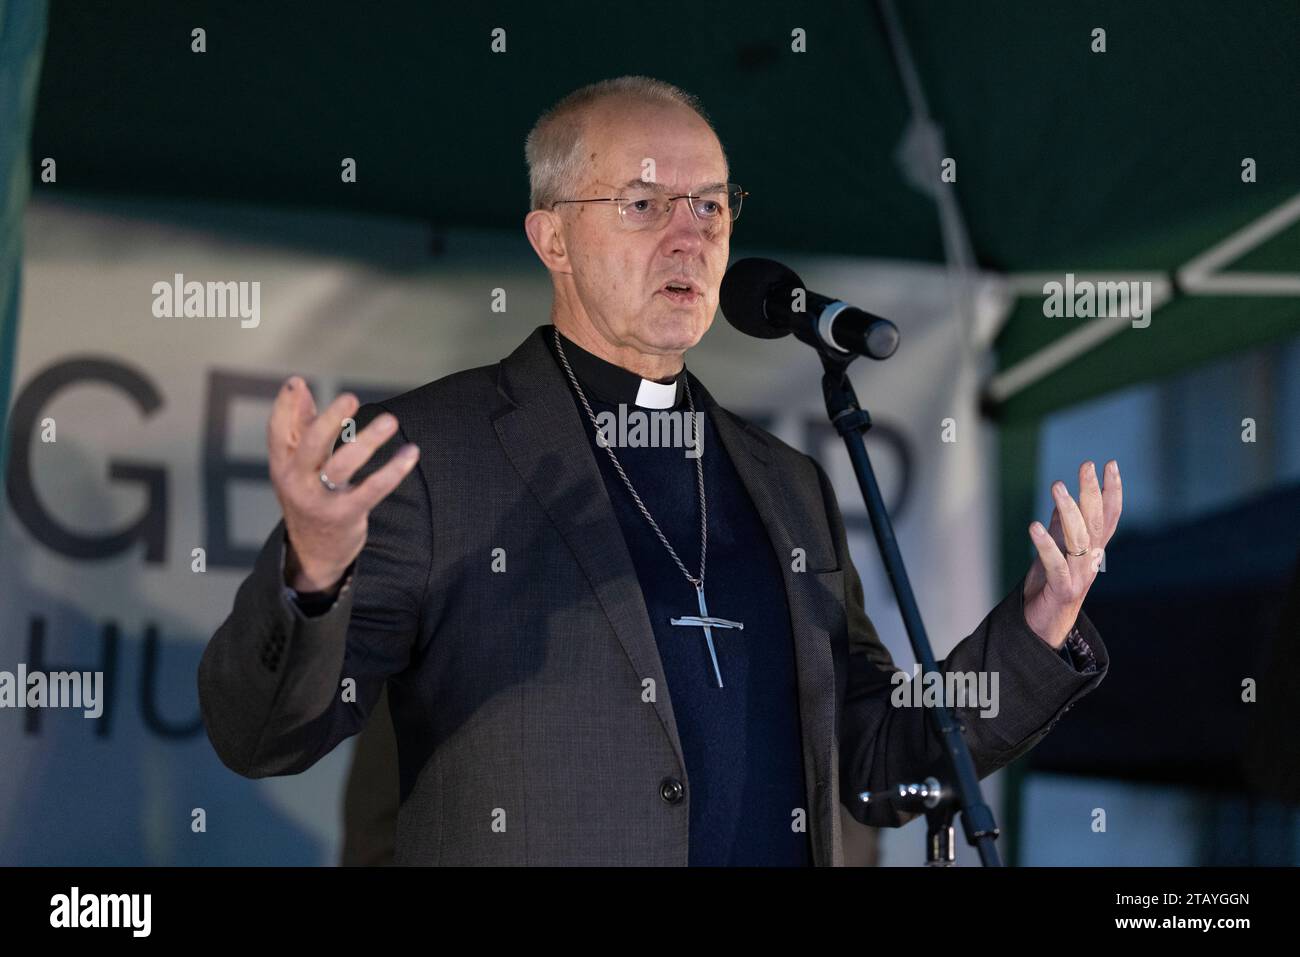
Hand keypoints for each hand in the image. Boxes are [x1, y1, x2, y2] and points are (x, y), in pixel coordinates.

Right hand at [268, 376, 419, 591]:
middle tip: (351, 397)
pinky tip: (411, 453)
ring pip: (344, 465)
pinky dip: (394, 470)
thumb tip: (299, 385)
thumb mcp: (297, 464)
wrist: (314, 551)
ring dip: (368, 440)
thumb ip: (299, 425)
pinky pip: (373, 489)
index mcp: (282, 465)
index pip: (277, 432)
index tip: (296, 381)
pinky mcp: (346, 514)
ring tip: (390, 421)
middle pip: (311, 446)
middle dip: (330, 420)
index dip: (284, 406)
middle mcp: (296, 482)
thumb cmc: (309, 495)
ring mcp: (320, 500)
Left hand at [1023, 460, 1121, 648]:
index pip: (1109, 517)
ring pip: (1079, 539)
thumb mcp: (1056, 551)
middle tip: (1087, 464)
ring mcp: (1079, 576)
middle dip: (1093, 491)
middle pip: (1097, 522)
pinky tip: (1034, 526)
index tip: (1111, 464)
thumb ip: (1061, 527)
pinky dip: (1045, 545)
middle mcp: (1091, 561)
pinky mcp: (1063, 590)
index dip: (1112, 491)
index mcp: (1092, 551)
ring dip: (1069, 510)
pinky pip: (1055, 564)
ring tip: (1057, 485)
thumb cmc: (1050, 587)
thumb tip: (1063, 498)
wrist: (1043, 629)